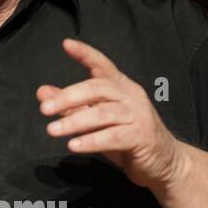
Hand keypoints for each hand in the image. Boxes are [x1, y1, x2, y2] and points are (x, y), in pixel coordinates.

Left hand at [36, 37, 181, 189]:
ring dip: (75, 121)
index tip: (67, 44)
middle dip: (68, 97)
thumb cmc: (128, 138)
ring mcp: (137, 115)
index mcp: (121, 87)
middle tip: (45, 109)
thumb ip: (72, 106)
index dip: (86, 54)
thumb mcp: (97, 121)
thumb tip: (43, 93)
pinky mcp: (141, 137)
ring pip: (102, 113)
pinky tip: (73, 145)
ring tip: (52, 130)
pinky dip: (91, 141)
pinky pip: (112, 137)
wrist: (164, 162)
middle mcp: (130, 96)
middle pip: (97, 88)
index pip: (103, 65)